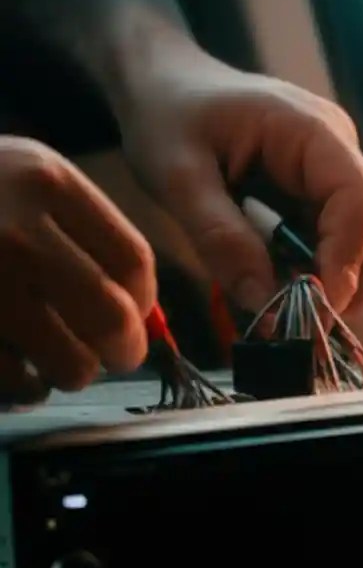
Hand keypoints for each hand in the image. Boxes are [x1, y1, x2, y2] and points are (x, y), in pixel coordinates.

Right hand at [0, 137, 155, 402]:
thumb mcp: (13, 178)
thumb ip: (75, 229)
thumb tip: (140, 308)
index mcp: (41, 180)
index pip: (132, 260)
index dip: (143, 302)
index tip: (134, 317)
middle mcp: (13, 228)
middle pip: (112, 318)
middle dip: (121, 350)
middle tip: (110, 356)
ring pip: (69, 363)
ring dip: (67, 374)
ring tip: (50, 363)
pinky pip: (14, 384)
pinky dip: (20, 389)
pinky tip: (12, 372)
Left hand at [115, 47, 362, 316]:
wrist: (166, 81)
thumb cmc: (169, 115)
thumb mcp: (175, 175)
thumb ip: (219, 237)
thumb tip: (263, 301)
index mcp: (313, 133)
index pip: (361, 206)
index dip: (346, 265)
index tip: (312, 309)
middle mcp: (344, 152)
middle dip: (359, 286)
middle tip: (305, 319)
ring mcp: (343, 173)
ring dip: (348, 286)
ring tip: (293, 303)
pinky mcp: (331, 192)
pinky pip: (352, 244)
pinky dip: (329, 275)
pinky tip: (287, 281)